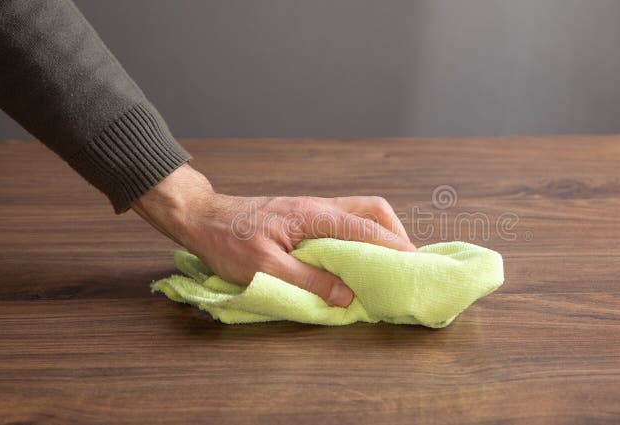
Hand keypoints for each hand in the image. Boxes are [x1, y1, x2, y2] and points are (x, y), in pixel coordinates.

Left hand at [131, 164, 415, 306]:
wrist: (203, 217)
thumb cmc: (228, 241)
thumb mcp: (264, 268)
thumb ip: (307, 280)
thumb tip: (347, 295)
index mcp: (315, 216)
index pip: (367, 227)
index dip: (395, 247)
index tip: (417, 265)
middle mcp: (320, 207)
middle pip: (373, 210)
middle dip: (396, 235)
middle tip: (407, 264)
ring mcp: (314, 209)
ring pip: (362, 212)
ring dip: (381, 234)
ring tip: (388, 263)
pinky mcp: (306, 217)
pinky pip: (346, 221)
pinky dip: (362, 236)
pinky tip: (359, 257)